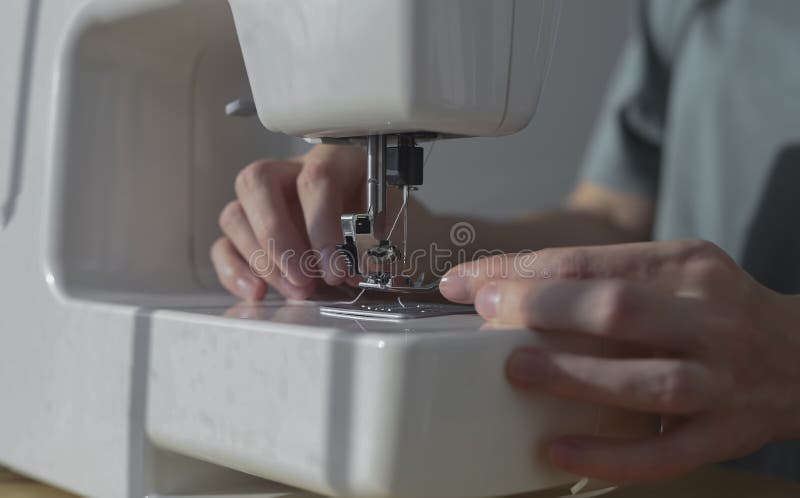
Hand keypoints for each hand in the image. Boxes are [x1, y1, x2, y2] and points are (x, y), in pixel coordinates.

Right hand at [211, 144, 365, 300]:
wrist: (370, 234)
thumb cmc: (376, 222)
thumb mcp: (387, 226)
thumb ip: (376, 244)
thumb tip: (364, 266)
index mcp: (333, 160)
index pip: (315, 179)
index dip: (322, 225)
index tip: (336, 267)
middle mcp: (289, 172)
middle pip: (259, 182)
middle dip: (278, 237)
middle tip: (303, 278)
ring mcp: (262, 199)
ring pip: (235, 214)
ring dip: (262, 260)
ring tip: (296, 291)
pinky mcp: (245, 229)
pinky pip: (223, 246)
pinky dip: (235, 271)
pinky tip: (258, 291)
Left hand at [440, 239, 799, 481]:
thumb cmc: (716, 311)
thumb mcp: (674, 273)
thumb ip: (606, 277)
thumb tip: (509, 290)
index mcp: (687, 266)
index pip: (589, 260)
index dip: (520, 271)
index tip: (467, 282)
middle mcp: (708, 319)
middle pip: (619, 308)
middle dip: (544, 309)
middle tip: (488, 315)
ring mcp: (719, 380)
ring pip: (646, 381)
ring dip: (574, 377)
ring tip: (516, 372)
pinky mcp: (723, 434)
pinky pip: (663, 453)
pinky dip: (607, 456)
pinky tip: (556, 449)